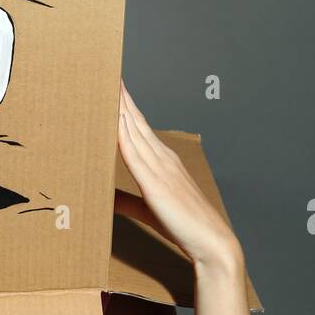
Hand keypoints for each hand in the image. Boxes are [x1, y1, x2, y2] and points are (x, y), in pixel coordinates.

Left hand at [116, 81, 241, 268]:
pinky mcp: (156, 185)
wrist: (210, 240)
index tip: (110, 87)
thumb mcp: (147, 209)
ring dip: (119, 109)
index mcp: (162, 162)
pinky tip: (114, 121)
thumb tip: (104, 197)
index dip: (124, 107)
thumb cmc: (183, 224)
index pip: (138, 127)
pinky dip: (124, 136)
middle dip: (120, 98)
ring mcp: (161, 169)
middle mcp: (162, 158)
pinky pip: (136, 156)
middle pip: (135, 122)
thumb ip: (126, 201)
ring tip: (105, 87)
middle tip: (104, 74)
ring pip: (134, 132)